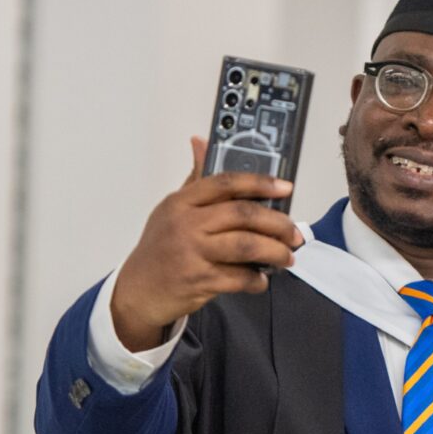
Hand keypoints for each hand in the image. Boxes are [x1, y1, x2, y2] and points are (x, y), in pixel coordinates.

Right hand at [110, 137, 302, 350]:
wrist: (138, 290)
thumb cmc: (159, 249)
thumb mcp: (171, 209)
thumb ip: (194, 180)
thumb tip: (201, 142)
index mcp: (182, 203)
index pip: (226, 184)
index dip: (260, 183)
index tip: (285, 187)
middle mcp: (187, 225)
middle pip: (243, 215)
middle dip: (277, 223)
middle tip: (294, 233)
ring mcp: (192, 253)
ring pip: (246, 246)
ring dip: (275, 252)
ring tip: (287, 257)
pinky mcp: (199, 280)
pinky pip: (239, 278)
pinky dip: (256, 280)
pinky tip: (261, 279)